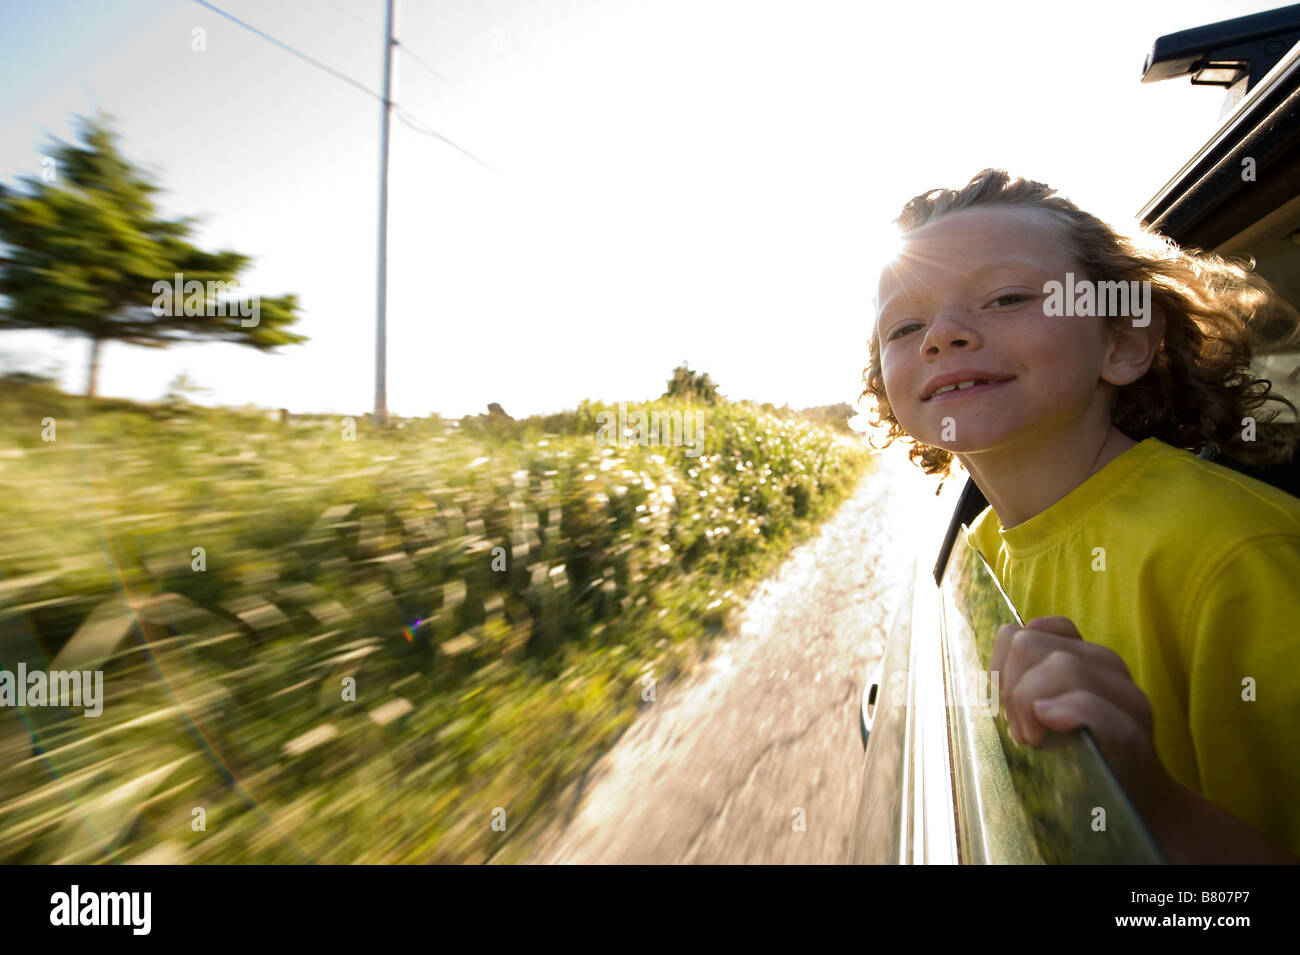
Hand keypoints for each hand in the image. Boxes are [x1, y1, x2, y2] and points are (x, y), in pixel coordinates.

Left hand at [990, 615, 1172, 804]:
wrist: (1134, 799)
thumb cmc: (1081, 751)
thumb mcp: (1047, 705)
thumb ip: (1027, 677)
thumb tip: (1001, 658)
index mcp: (1086, 654)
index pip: (1031, 628)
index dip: (1004, 663)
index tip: (1006, 698)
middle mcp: (1108, 665)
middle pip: (1029, 644)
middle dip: (1009, 687)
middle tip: (1020, 727)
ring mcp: (1124, 697)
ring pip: (1059, 667)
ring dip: (1027, 706)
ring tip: (1033, 739)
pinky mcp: (1130, 733)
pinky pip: (1087, 704)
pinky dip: (1061, 712)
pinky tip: (1046, 729)